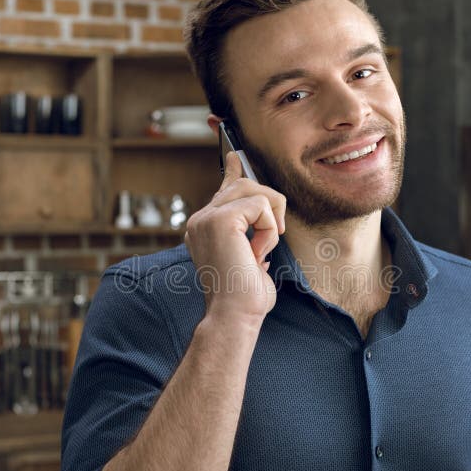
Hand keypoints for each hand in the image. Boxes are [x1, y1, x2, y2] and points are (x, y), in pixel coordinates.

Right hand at [184, 151, 286, 323]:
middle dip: (269, 205)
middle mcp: (200, 220)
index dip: (233, 170)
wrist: (234, 315)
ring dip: (269, 221)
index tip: (237, 155)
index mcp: (205, 227)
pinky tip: (257, 252)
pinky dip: (267, 230)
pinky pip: (261, 205)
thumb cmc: (245, 298)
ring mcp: (207, 218)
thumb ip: (252, 235)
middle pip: (244, 184)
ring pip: (254, 190)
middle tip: (270, 238)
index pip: (223, 189)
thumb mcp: (252, 259)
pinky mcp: (220, 219)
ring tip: (260, 250)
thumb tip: (267, 216)